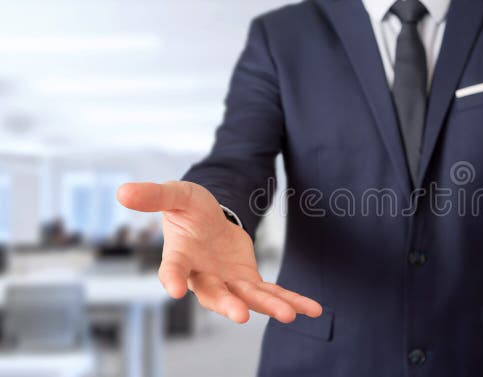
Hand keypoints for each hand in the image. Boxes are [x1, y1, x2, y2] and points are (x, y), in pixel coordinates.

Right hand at [117, 181, 321, 323]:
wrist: (210, 217)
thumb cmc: (189, 209)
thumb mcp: (176, 194)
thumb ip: (155, 195)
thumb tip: (122, 191)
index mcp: (180, 256)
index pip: (172, 269)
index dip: (172, 278)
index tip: (173, 290)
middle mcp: (202, 276)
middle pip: (214, 295)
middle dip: (228, 305)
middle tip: (241, 316)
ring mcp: (227, 282)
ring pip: (247, 298)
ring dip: (268, 306)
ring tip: (289, 315)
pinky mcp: (248, 280)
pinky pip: (271, 293)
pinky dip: (291, 300)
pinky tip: (310, 309)